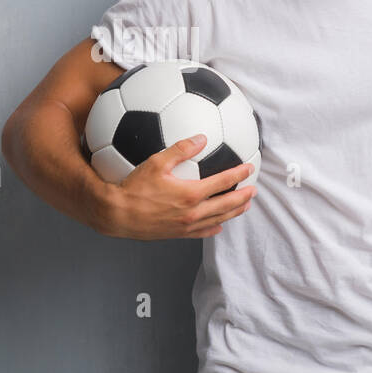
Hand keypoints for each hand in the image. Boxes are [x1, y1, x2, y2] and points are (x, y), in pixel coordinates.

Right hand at [98, 134, 256, 240]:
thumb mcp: (156, 162)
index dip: (239, 175)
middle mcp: (193, 213)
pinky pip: (202, 233)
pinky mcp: (177, 234)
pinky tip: (218, 225)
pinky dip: (214, 228)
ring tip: (244, 206)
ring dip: (234, 212)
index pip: (223, 182)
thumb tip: (200, 138)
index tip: (249, 168)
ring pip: (218, 219)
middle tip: (254, 190)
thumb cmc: (133, 188)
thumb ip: (180, 149)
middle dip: (243, 197)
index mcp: (191, 194)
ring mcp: (186, 226)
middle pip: (227, 205)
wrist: (117, 214)